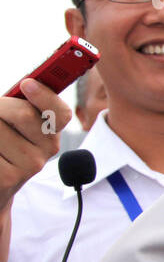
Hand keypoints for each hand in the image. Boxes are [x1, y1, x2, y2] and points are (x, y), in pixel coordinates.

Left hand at [0, 79, 72, 208]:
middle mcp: (48, 148)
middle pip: (24, 114)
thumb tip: (23, 87)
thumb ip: (20, 106)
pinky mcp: (8, 178)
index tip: (27, 84)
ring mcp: (30, 165)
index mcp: (52, 131)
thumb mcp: (15, 122)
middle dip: (0, 107)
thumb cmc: (3, 145)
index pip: (60, 113)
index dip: (46, 97)